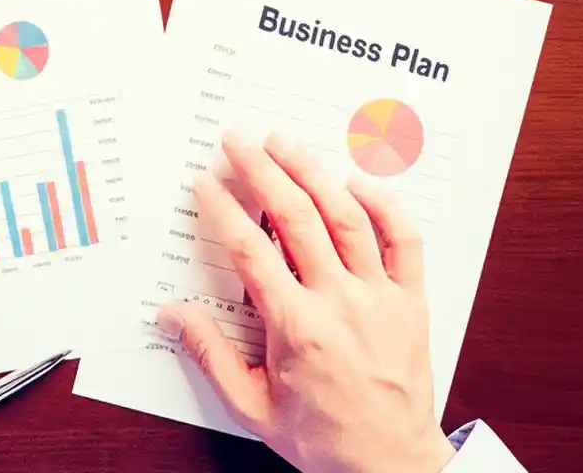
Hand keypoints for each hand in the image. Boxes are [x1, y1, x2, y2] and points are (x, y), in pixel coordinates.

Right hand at [157, 132, 454, 472]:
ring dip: (313, 172)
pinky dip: (383, 204)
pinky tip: (356, 181)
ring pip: (347, 216)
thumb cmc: (324, 438)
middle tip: (239, 141)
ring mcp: (380, 297)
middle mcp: (341, 303)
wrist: (391, 465)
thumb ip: (209, 356)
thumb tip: (171, 316)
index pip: (251, 250)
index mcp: (298, 328)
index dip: (224, 209)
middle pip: (297, 217)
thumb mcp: (252, 405)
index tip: (206, 184)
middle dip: (262, 170)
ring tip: (286, 143)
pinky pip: (403, 239)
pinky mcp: (411, 300)